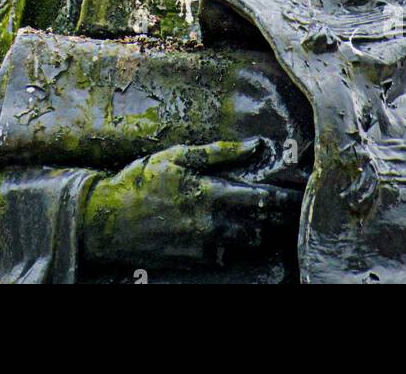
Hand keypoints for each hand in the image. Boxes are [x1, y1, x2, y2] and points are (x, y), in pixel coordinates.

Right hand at [81, 139, 298, 267]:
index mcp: (211, 194)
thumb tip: (255, 145)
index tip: (298, 195)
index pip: (263, 200)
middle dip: (278, 219)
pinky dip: (234, 243)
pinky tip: (232, 232)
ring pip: (246, 243)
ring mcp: (204, 246)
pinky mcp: (195, 260)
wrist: (107, 221)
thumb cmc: (140, 182)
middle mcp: (213, 224)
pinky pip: (226, 254)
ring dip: (259, 232)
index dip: (285, 199)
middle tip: (289, 209)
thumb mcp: (176, 157)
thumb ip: (219, 152)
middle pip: (261, 226)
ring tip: (265, 220)